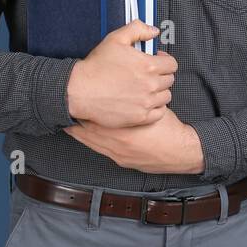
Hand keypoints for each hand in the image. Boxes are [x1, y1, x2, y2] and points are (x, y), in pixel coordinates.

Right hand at [65, 20, 177, 126]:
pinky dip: (156, 107)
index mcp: (148, 66)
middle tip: (148, 74)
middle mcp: (150, 85)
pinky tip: (145, 101)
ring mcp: (146, 103)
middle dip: (161, 75)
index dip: (164, 60)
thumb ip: (137, 30)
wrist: (79, 90)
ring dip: (159, 91)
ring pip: (166, 96)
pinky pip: (159, 112)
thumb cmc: (96, 66)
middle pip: (169, 80)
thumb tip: (153, 31)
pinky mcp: (140, 117)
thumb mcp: (115, 38)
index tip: (156, 61)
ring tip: (146, 87)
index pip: (172, 64)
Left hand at [65, 106, 205, 173]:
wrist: (180, 153)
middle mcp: (116, 144)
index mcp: (123, 130)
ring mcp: (118, 154)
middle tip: (65, 113)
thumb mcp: (153, 109)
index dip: (84, 111)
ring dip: (81, 133)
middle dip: (77, 122)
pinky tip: (87, 136)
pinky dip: (91, 143)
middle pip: (88, 133)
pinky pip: (100, 150)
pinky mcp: (122, 161)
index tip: (74, 102)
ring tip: (70, 124)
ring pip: (92, 143)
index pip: (95, 120)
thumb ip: (138, 99)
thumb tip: (129, 86)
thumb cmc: (169, 129)